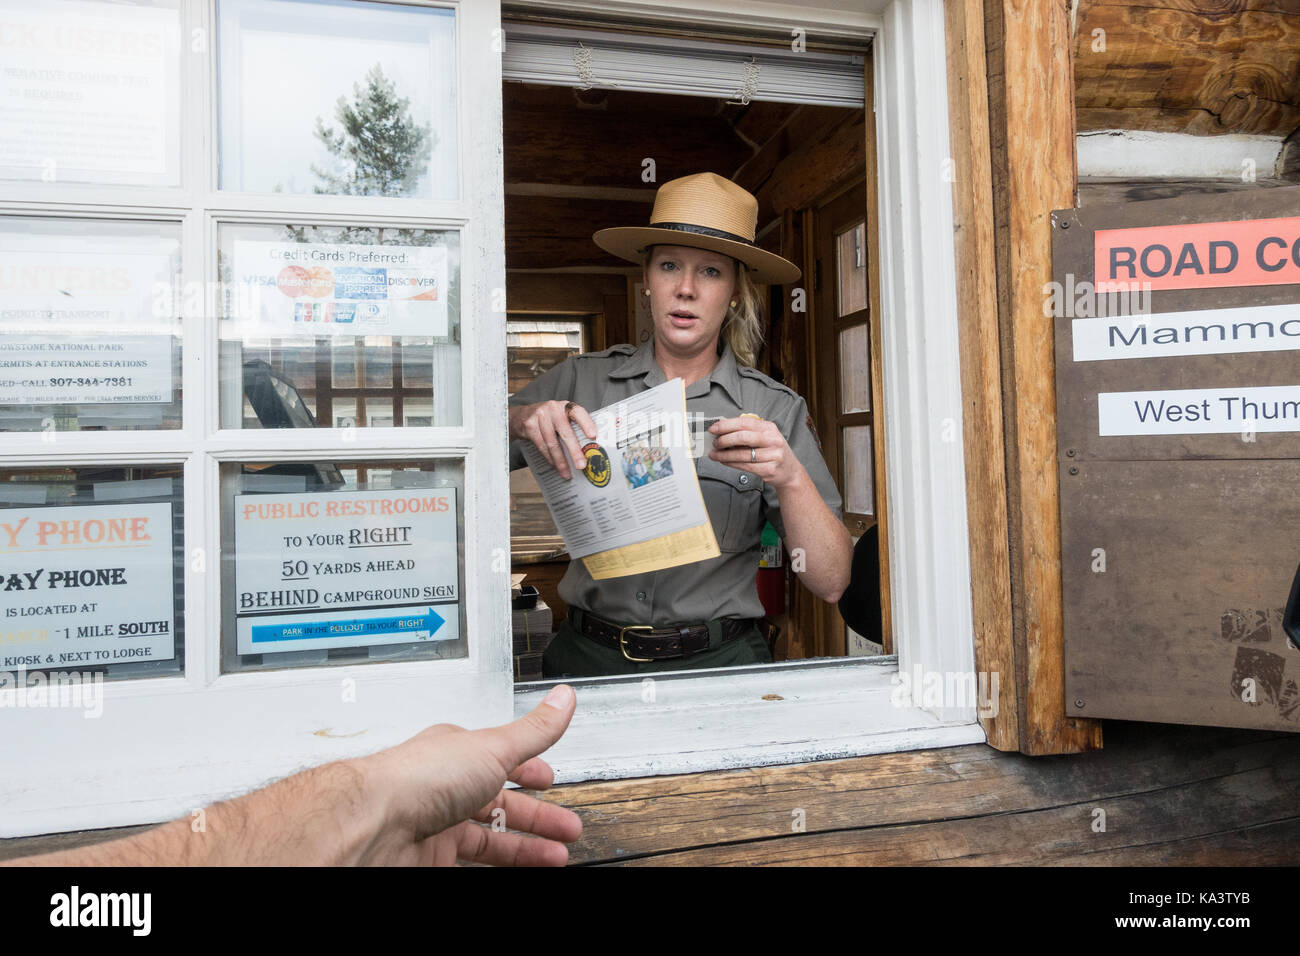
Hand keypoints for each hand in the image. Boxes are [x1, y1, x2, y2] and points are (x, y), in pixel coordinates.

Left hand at [348, 684, 582, 865]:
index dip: (529, 770)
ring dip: (526, 847)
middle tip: (566, 828)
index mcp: (461, 754)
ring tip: (556, 858)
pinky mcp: (430, 858)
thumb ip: (533, 730)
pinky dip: (500, 866)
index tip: (547, 780)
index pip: (502, 759)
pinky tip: (517, 870)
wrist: (372, 825)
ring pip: (490, 837)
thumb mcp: (493, 747)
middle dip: (538, 816)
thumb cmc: (418, 778)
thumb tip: (562, 699)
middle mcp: (448, 787)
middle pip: (500, 802)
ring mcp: (438, 824)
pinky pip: (473, 863)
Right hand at [510, 400, 596, 479]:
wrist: (522, 415)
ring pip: (552, 442)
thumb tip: (588, 450)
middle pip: (565, 432)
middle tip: (581, 465)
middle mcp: (553, 408)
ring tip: (566, 472)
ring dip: (560, 461)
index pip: (578, 412)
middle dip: (574, 451)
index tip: (593, 436)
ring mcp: (540, 416)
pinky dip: (549, 457)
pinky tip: (554, 465)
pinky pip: (541, 445)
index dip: (586, 424)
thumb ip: (573, 427)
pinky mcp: (530, 425)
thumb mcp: (562, 416)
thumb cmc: (549, 419)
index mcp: (566, 406)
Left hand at [708, 416, 806, 491]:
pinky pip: (744, 466)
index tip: (714, 428)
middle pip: (742, 437)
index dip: (726, 425)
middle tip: (714, 442)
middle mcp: (772, 440)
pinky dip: (730, 463)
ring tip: (715, 454)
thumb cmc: (773, 453)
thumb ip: (748, 432)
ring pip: (742, 454)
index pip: (744, 423)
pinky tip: (724, 461)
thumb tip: (723, 431)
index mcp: (769, 428)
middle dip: (724, 439)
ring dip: (724, 454)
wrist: (790, 472)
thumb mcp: (766, 437)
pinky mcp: (769, 469)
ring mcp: (772, 455)